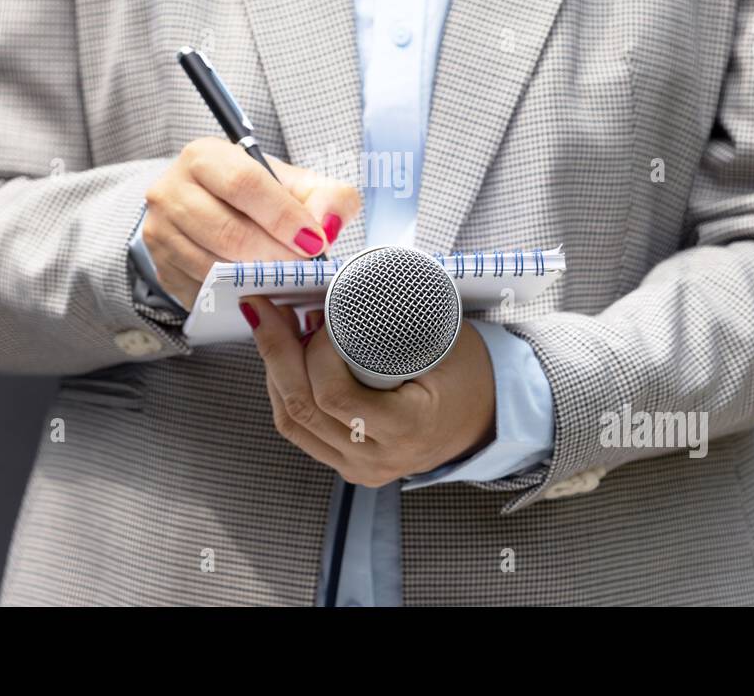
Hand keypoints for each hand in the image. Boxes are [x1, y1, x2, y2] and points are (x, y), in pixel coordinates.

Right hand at [142, 137, 361, 308]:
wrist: (214, 210)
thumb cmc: (260, 196)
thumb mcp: (297, 185)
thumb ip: (328, 196)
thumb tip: (329, 226)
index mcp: (204, 157)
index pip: (244, 183)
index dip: (283, 216)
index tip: (313, 241)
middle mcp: (171, 190)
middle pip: (227, 230)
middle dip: (274, 255)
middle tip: (305, 268)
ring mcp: (160, 231)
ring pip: (213, 266)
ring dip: (257, 280)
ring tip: (287, 280)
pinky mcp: (161, 268)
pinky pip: (202, 291)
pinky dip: (235, 295)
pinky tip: (259, 290)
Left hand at [240, 296, 496, 487]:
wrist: (487, 417)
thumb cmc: (467, 369)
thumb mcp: (442, 335)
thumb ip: (391, 315)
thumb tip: (335, 283)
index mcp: (409, 429)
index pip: (336, 396)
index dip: (316, 352)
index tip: (321, 312)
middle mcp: (379, 460)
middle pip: (303, 411)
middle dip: (275, 352)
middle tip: (265, 307)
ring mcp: (360, 469)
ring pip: (292, 423)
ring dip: (274, 369)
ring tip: (272, 325)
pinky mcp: (347, 465)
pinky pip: (300, 432)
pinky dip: (284, 390)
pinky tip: (284, 356)